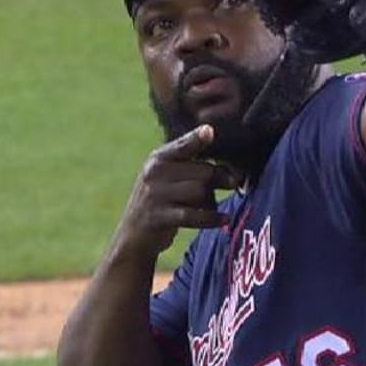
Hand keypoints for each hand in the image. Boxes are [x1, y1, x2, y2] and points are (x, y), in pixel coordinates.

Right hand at [118, 125, 236, 256]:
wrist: (133, 233)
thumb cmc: (161, 201)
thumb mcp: (168, 177)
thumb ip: (193, 168)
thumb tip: (231, 173)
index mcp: (159, 158)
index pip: (182, 146)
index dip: (196, 138)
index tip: (209, 131)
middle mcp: (155, 172)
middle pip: (203, 172)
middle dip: (220, 179)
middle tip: (231, 184)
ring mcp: (155, 194)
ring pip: (200, 191)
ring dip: (212, 201)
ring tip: (211, 206)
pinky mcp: (158, 217)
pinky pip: (193, 215)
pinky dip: (212, 218)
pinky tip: (224, 219)